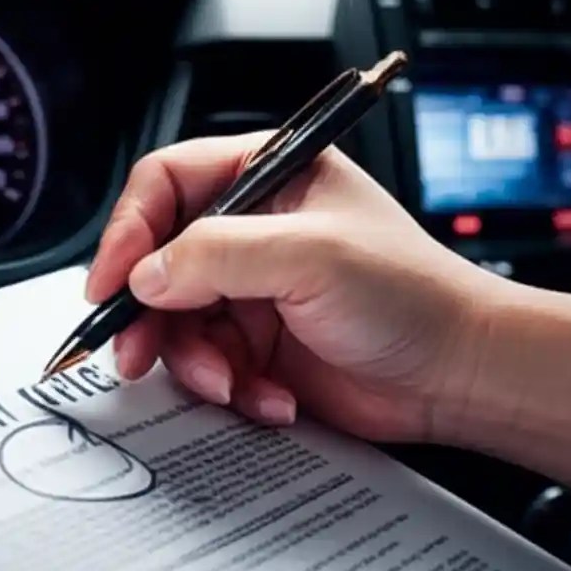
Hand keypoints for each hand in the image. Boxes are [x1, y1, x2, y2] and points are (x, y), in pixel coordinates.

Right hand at [86, 131, 502, 442]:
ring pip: (173, 322)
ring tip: (227, 382)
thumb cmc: (412, 296)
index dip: (128, 230)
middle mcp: (251, 229)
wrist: (458, 375)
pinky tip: (269, 395)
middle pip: (156, 260)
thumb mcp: (308, 257)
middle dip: (144, 313)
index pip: (165, 184)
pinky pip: (205, 364)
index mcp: (266, 175)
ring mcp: (250, 289)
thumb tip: (144, 275)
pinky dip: (226, 386)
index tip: (112, 282)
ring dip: (191, 361)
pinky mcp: (255, 344)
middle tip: (132, 349)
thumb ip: (215, 256)